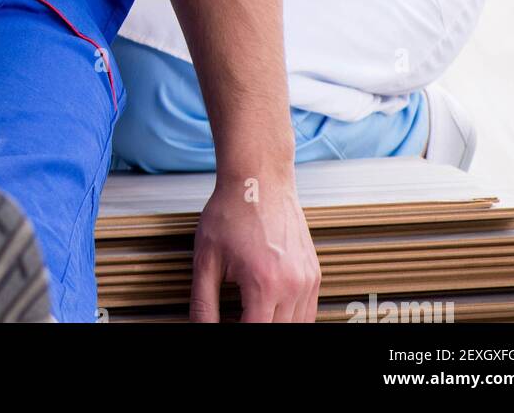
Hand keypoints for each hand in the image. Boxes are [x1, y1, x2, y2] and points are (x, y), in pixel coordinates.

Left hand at [191, 170, 320, 321]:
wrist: (258, 179)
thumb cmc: (233, 209)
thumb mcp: (206, 258)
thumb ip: (203, 302)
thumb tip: (199, 327)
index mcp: (264, 284)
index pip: (254, 333)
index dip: (234, 333)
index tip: (223, 323)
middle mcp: (292, 285)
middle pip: (277, 332)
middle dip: (252, 326)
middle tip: (233, 316)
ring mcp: (307, 280)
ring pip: (296, 326)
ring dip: (272, 324)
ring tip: (248, 312)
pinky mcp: (314, 274)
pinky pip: (308, 312)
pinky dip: (290, 318)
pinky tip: (268, 307)